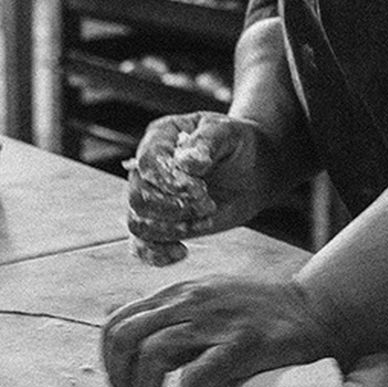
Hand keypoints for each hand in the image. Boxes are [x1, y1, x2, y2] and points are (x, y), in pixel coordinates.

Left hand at [100, 274, 344, 386]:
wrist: (314, 309)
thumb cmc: (258, 311)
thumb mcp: (207, 295)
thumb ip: (169, 308)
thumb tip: (119, 319)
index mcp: (181, 291)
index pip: (117, 322)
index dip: (110, 360)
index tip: (129, 381)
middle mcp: (193, 300)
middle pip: (126, 337)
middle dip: (122, 377)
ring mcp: (217, 320)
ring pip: (153, 354)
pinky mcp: (242, 344)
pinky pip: (194, 377)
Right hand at [126, 112, 272, 246]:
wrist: (250, 169)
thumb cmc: (235, 144)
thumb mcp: (227, 132)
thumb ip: (207, 142)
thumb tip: (186, 163)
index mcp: (160, 137)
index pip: (148, 162)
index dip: (170, 180)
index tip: (201, 189)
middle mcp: (146, 168)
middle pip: (138, 196)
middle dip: (174, 207)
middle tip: (209, 204)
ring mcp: (150, 197)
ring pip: (138, 223)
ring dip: (172, 229)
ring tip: (206, 218)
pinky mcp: (158, 224)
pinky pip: (141, 246)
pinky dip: (158, 254)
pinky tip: (182, 251)